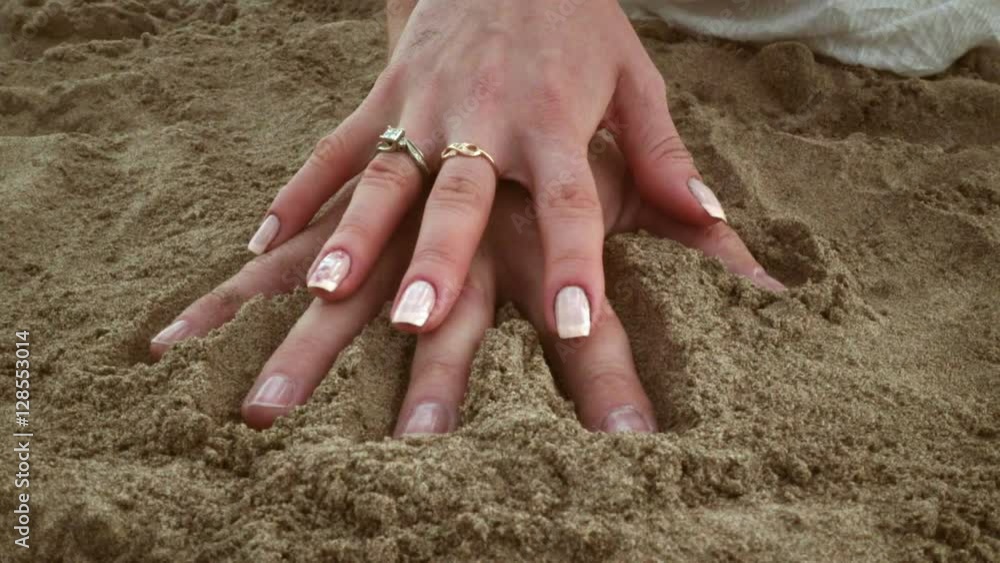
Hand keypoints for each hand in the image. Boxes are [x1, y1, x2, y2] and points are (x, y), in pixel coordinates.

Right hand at [246, 0, 725, 343]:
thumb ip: (664, 157)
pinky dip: (301, 191)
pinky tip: (263, 242)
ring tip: (325, 291)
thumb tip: (712, 225)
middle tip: (417, 321)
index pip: (569, 204)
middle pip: (460, 196)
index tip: (572, 328)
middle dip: (438, 259)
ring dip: (356, 234)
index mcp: (554, 122)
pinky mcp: (385, 91)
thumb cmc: (580, 25)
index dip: (572, 265)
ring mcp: (425, 103)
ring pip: (386, 175)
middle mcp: (485, 117)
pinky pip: (336, 145)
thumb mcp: (636, 80)